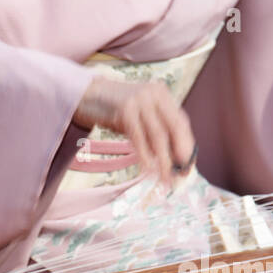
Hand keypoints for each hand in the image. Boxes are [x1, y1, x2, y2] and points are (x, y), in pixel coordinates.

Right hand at [73, 76, 195, 185]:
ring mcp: (140, 101)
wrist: (85, 94)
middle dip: (180, 153)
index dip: (186, 144)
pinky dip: (144, 156)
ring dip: (163, 160)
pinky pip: (138, 138)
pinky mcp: (124, 110)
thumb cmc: (111, 108)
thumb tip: (168, 156)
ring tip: (164, 178)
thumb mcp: (138, 113)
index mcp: (161, 94)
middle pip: (174, 127)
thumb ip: (152, 127)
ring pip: (158, 135)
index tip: (188, 165)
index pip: (180, 121)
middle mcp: (154, 94)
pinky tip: (147, 169)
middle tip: (181, 175)